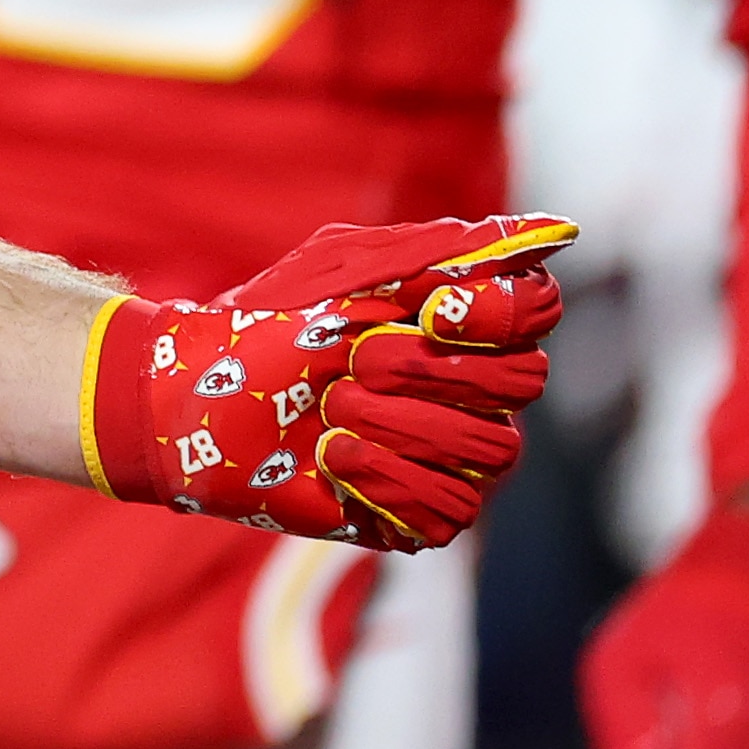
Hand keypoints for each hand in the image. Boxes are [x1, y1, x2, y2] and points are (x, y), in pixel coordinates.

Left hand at [81, 216, 570, 548]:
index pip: (537, 312)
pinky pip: (451, 512)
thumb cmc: (273, 320)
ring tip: (330, 409)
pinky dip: (387, 481)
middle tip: (354, 361)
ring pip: (489, 451)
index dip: (501, 314)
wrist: (198, 391)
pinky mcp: (419, 516)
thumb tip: (550, 232)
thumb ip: (442, 249)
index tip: (434, 309)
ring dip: (397, 424)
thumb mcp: (347, 266)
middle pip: (522, 384)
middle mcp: (476, 392)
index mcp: (464, 324)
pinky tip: (335, 458)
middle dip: (428, 369)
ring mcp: (453, 458)